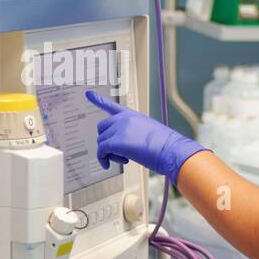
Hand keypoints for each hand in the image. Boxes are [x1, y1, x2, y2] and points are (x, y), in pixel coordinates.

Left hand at [86, 90, 205, 183]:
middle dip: (106, 141)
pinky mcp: (115, 142)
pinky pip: (101, 151)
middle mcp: (123, 119)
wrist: (171, 150)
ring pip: (101, 142)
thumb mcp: (149, 132)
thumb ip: (133, 133)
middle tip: (118, 152)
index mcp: (131, 115)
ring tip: (123, 158)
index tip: (88, 93)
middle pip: (102, 128)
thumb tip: (126, 146)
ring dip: (108, 153)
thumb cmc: (165, 145)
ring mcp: (118, 129)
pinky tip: (108, 165)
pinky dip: (103, 160)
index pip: (111, 105)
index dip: (98, 100)